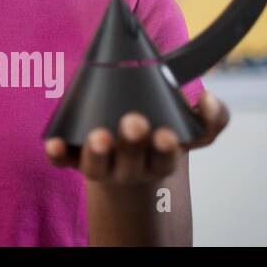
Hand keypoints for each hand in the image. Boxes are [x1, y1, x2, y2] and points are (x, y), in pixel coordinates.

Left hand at [43, 92, 229, 184]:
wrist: (132, 156)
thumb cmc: (161, 132)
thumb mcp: (192, 128)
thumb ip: (213, 117)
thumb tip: (207, 99)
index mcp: (160, 159)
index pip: (165, 158)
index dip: (166, 149)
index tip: (168, 134)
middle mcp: (131, 167)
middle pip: (131, 162)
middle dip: (132, 143)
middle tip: (134, 121)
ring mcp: (102, 166)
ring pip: (97, 166)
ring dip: (98, 151)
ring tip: (99, 134)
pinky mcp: (75, 160)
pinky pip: (64, 161)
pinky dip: (58, 153)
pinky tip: (53, 142)